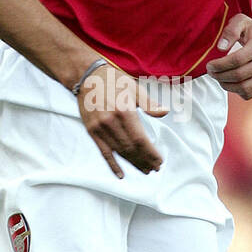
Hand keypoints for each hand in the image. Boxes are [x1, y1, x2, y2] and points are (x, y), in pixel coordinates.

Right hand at [77, 63, 167, 178]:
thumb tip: (164, 112)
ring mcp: (100, 128)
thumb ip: (149, 103)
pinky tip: (121, 174)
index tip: (159, 160)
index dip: (150, 153)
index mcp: (124, 111)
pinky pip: (104, 152)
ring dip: (133, 164)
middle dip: (145, 160)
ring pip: (119, 152)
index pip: (140, 139)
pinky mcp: (92, 131)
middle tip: (155, 169)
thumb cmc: (114, 80)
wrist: (87, 77)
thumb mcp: (134, 88)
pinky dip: (113, 165)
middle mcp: (111, 122)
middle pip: (131, 148)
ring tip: (145, 170)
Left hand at [205, 14, 251, 98]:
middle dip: (219, 76)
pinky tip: (230, 81)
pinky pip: (249, 94)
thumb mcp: (241, 21)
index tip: (209, 65)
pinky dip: (236, 90)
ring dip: (226, 85)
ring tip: (219, 77)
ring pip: (244, 88)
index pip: (237, 60)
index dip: (219, 65)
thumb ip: (230, 31)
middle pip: (239, 76)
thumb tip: (220, 48)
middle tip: (211, 71)